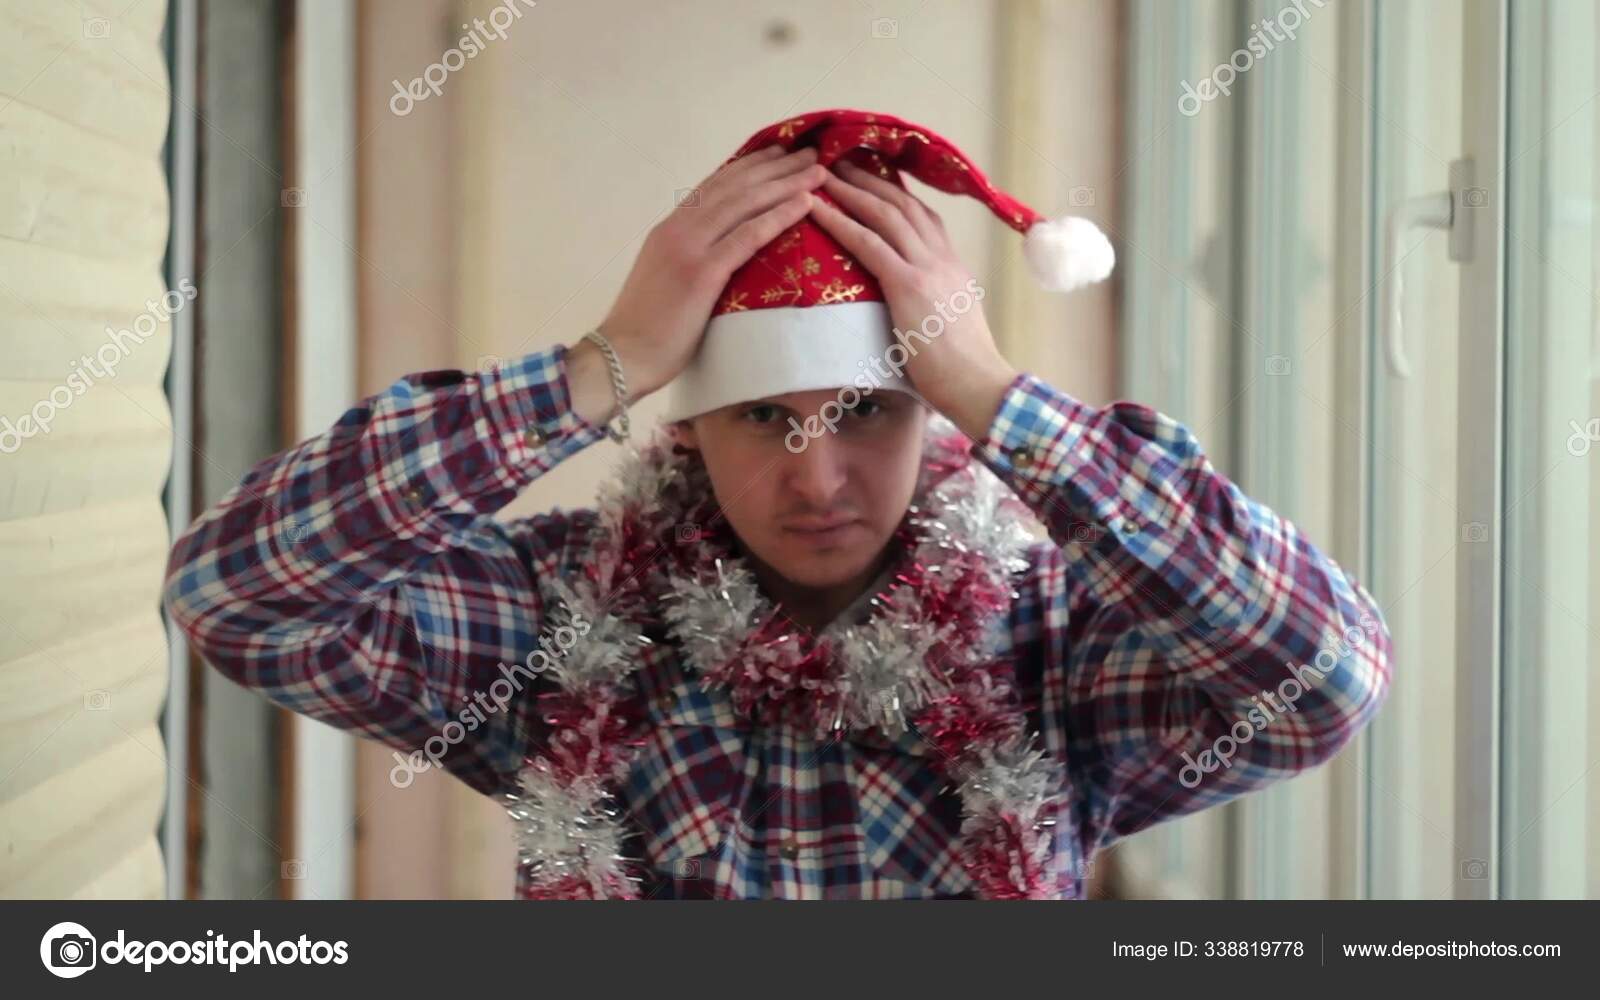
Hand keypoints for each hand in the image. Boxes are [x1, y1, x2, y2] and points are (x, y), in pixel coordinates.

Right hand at [572, 146, 827, 420]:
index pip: (715, 187)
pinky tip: (805, 203)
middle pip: (735, 186)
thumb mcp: (667, 282)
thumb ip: (692, 260)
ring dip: (785, 183)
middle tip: (809, 153)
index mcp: (669, 230)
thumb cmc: (647, 332)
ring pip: (745, 203)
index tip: (778, 154)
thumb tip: (721, 258)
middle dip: (775, 167)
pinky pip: (748, 236)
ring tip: (817, 171)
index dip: (750, 167)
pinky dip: (779, 215)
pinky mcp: (702, 272)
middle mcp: (678, 229)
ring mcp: (689, 248)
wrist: (622, 356)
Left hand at [807, 161, 1018, 439]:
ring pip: (884, 213)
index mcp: (952, 265)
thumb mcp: (949, 322)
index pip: (922, 216)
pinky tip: (815, 207)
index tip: (870, 176)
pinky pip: (868, 243)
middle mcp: (942, 257)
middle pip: (902, 203)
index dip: (894, 193)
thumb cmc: (961, 369)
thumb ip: (932, 303)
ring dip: (850, 188)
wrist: (979, 385)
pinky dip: (839, 220)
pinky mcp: (909, 285)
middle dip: (868, 178)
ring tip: (821, 171)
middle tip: (838, 159)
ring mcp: (927, 268)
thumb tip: (913, 306)